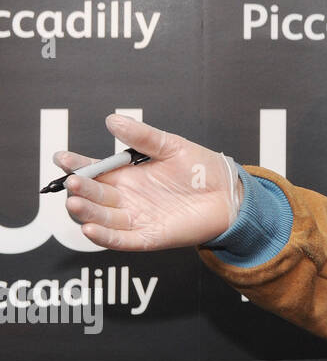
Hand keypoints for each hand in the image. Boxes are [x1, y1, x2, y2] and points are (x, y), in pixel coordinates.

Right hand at [58, 114, 244, 251]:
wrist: (230, 193)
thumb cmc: (202, 170)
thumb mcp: (172, 146)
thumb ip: (143, 137)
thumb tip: (112, 119)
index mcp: (127, 175)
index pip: (94, 171)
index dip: (76, 165)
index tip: (61, 157)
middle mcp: (126, 198)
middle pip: (94, 195)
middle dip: (80, 189)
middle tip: (72, 181)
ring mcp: (135, 218)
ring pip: (102, 218)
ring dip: (86, 212)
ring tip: (75, 202)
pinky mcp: (148, 237)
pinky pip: (121, 240)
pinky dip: (104, 237)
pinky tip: (89, 229)